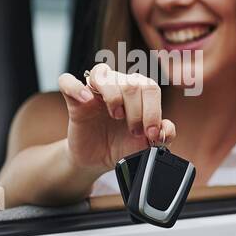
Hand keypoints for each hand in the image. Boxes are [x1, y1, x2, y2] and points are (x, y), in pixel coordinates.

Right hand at [56, 63, 177, 171]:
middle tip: (134, 131)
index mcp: (138, 93)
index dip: (153, 110)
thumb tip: (167, 128)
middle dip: (137, 110)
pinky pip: (67, 81)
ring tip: (116, 116)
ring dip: (113, 97)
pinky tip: (86, 100)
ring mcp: (95, 91)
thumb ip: (162, 137)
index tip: (150, 134)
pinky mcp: (74, 100)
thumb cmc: (121, 146)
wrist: (97, 160)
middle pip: (130, 82)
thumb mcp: (145, 146)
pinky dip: (75, 87)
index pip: (150, 87)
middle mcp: (117, 86)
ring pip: (103, 74)